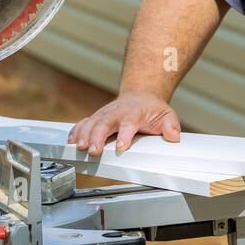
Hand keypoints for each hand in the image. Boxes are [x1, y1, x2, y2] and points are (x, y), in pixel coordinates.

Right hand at [67, 91, 181, 155]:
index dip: (124, 134)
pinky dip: (76, 131)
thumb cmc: (152, 108)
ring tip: (79, 147)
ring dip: (84, 135)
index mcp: (134, 112)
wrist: (140, 94)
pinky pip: (84, 123)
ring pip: (91, 122)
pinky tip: (71, 141)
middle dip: (97, 136)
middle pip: (105, 123)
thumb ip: (170, 126)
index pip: (129, 123)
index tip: (120, 147)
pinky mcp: (97, 117)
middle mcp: (117, 112)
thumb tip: (173, 136)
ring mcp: (105, 114)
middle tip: (93, 150)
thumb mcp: (166, 115)